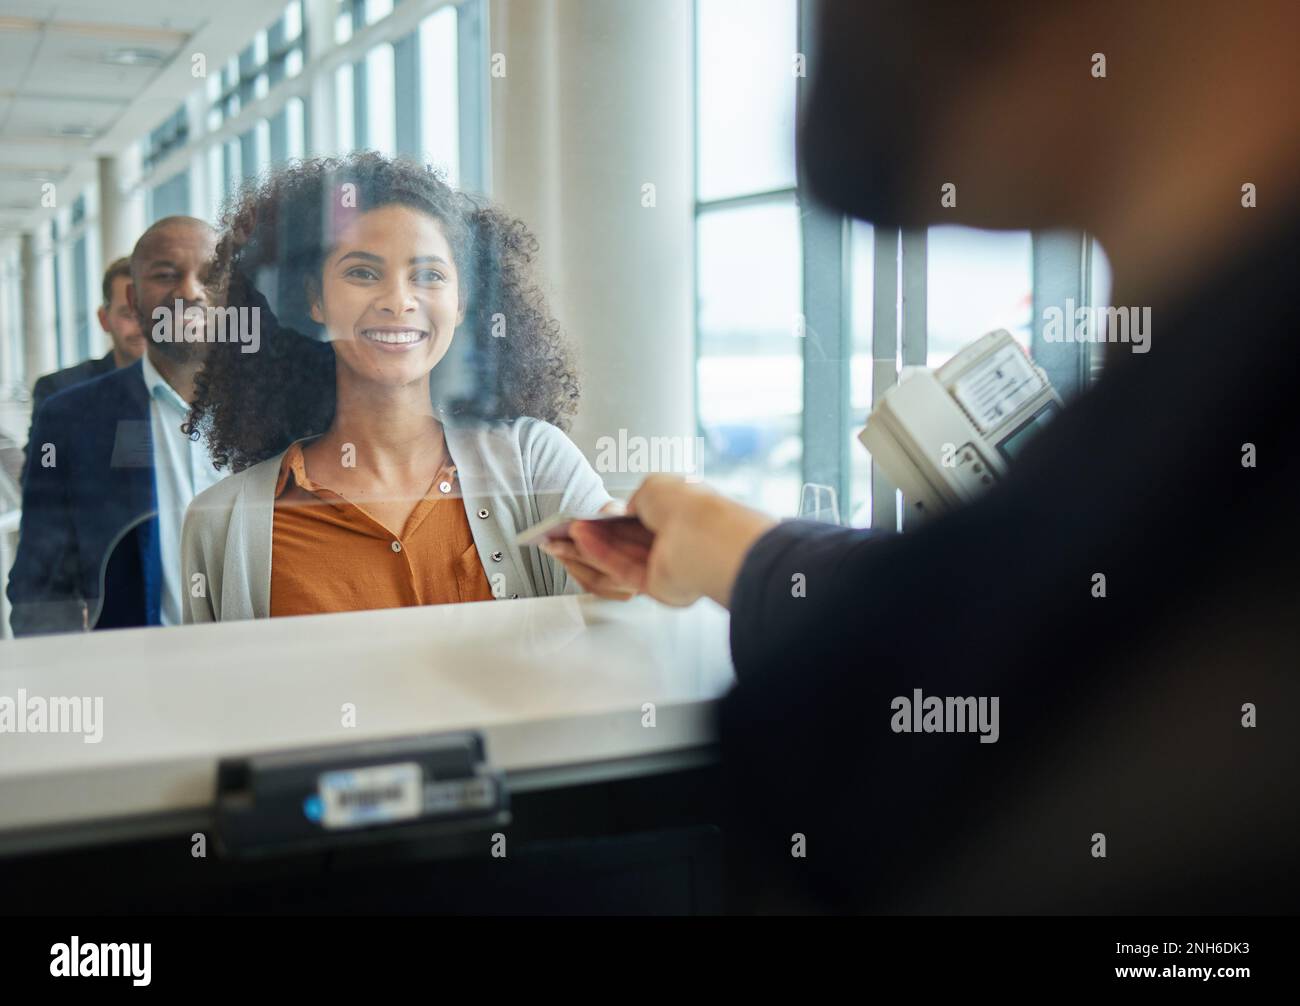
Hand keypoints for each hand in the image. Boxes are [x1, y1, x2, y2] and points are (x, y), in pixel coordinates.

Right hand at [549, 475, 776, 607]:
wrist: (706, 535)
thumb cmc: (690, 506)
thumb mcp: (654, 485)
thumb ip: (635, 498)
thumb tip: (623, 510)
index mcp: (679, 514)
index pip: (638, 518)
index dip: (608, 518)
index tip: (583, 516)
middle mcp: (674, 540)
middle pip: (624, 540)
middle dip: (592, 535)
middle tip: (563, 531)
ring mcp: (666, 564)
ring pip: (619, 556)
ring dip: (590, 545)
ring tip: (563, 536)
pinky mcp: (658, 585)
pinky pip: (622, 569)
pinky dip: (599, 555)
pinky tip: (579, 541)